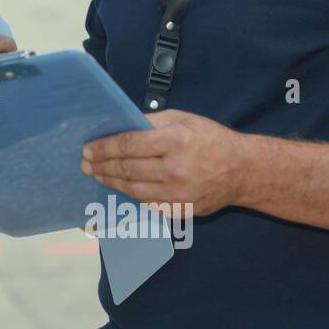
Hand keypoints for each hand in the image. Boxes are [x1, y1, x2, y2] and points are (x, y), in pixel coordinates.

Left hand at [79, 110, 249, 216]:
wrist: (243, 171)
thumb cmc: (211, 139)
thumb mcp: (184, 119)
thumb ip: (152, 122)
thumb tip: (121, 126)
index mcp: (176, 141)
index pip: (129, 145)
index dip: (104, 148)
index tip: (88, 148)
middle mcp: (176, 169)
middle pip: (127, 169)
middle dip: (101, 166)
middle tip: (85, 163)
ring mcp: (178, 193)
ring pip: (133, 190)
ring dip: (110, 182)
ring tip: (97, 174)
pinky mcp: (180, 209)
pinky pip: (148, 202)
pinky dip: (130, 194)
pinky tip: (119, 187)